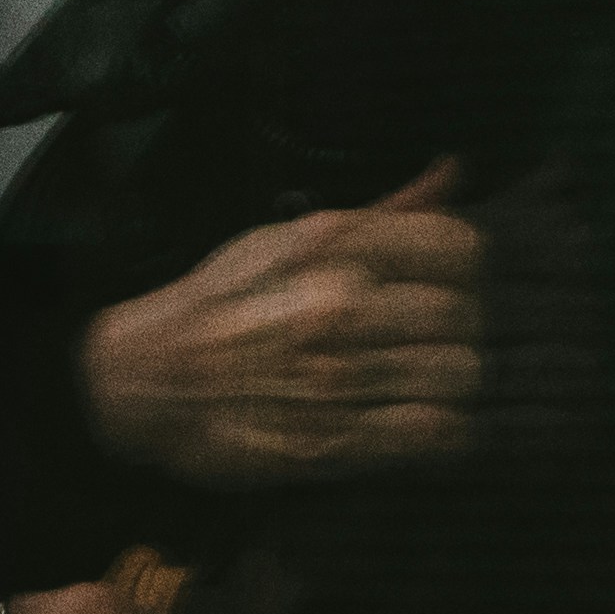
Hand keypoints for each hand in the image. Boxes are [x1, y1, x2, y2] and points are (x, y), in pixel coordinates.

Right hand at [82, 161, 486, 486]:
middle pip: (463, 315)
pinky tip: (430, 419)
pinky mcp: (329, 442)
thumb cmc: (221, 301)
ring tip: (436, 377)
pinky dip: (447, 431)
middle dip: (464, 327)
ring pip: (457, 375)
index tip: (454, 281)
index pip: (459, 248)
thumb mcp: (289, 238)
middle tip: (444, 336)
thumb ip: (382, 211)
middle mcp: (340, 310)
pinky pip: (430, 434)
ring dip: (457, 378)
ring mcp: (336, 379)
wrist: (146, 378)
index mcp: (334, 250)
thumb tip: (454, 171)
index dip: (468, 268)